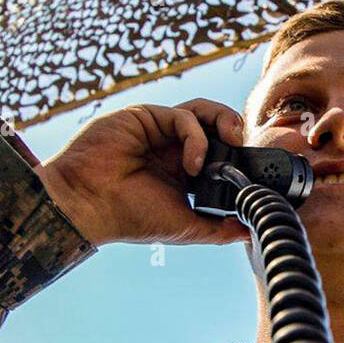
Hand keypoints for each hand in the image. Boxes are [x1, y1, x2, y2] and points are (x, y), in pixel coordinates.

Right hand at [35, 100, 252, 247]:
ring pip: (204, 112)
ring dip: (225, 121)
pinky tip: (192, 164)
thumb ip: (218, 228)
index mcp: (182, 173)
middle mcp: (173, 149)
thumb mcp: (185, 227)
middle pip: (216, 127)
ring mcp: (160, 131)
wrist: (89, 204)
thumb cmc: (129, 217)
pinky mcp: (148, 116)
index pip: (220, 154)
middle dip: (237, 135)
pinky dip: (196, 137)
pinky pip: (184, 116)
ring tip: (233, 140)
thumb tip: (249, 230)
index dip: (239, 158)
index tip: (254, 173)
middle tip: (246, 152)